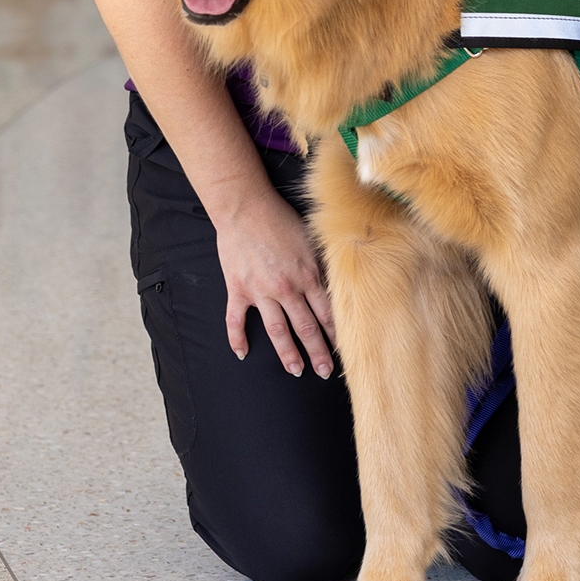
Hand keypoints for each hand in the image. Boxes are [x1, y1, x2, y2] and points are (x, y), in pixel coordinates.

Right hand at [215, 187, 334, 377]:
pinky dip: (237, 339)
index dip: (336, 334)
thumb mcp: (312, 240)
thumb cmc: (281, 219)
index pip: (327, 313)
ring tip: (295, 371)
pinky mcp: (238, 289)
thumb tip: (339, 283)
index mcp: (308, 276)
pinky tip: (242, 354)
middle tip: (326, 372)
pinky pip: (236, 320)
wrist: (245, 208)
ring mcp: (260, 292)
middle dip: (318, 352)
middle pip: (306, 328)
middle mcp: (286, 289)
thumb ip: (323, 265)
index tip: (344, 351)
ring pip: (277, 331)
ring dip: (287, 353)